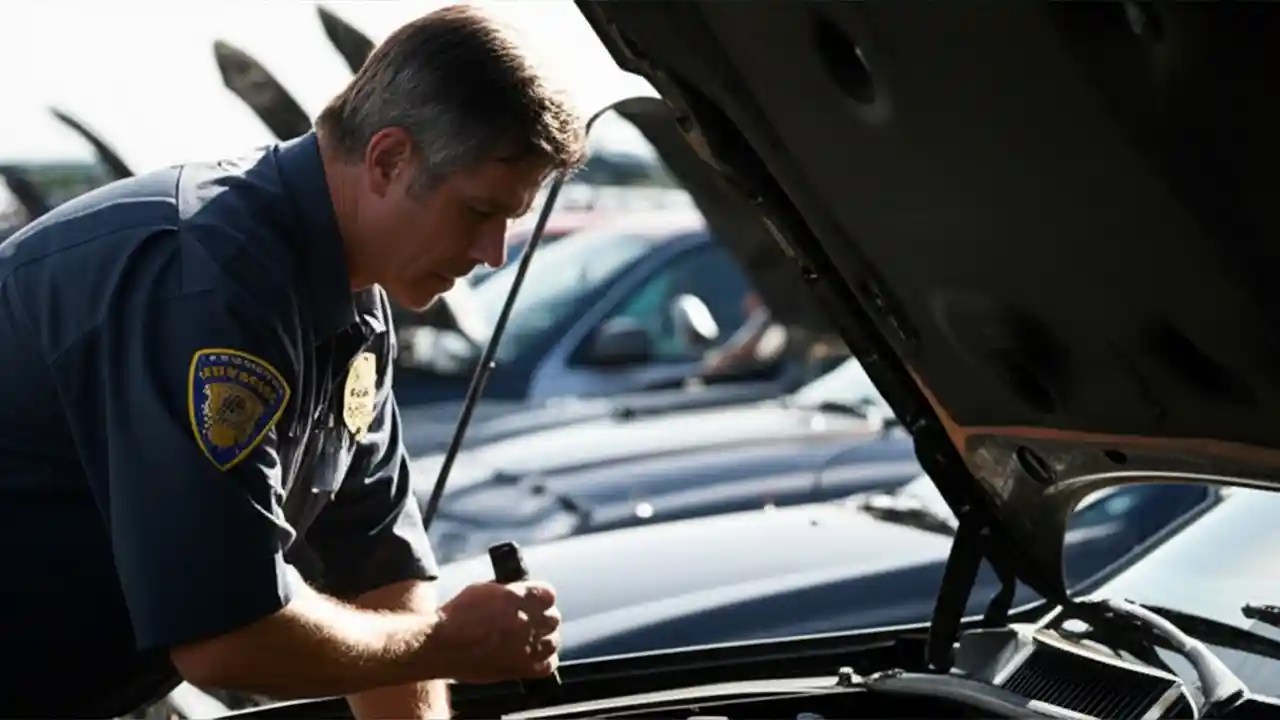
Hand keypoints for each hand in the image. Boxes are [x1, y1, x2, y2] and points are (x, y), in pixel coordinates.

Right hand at [425, 580, 560, 683]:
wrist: (443, 645)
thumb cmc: (456, 615)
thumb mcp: (483, 590)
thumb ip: (506, 592)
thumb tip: (517, 594)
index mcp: (519, 597)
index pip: (549, 595)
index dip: (542, 598)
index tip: (535, 601)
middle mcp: (528, 620)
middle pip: (553, 619)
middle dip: (543, 619)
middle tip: (531, 622)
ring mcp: (526, 646)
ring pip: (553, 642)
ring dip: (545, 640)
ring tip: (532, 641)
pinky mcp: (520, 668)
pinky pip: (547, 666)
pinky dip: (543, 662)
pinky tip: (532, 658)